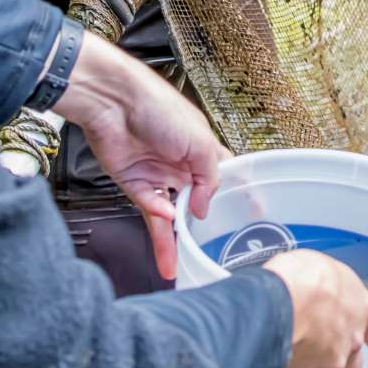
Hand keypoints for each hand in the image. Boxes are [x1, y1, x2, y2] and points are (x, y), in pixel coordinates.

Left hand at [56, 37, 225, 279]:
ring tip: (176, 265)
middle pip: (194, 203)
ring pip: (167, 215)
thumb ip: (208, 178)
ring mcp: (156, 175)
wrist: (115, 103)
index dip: (236, 194)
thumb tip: (204, 208)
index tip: (252, 215)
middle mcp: (180, 164)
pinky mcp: (132, 182)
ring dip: (170, 240)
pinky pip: (146, 206)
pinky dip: (156, 214)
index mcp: (202, 149)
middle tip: (208, 253)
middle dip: (199, 229)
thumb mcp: (199, 142)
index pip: (223, 176)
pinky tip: (165, 216)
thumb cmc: (159, 108)